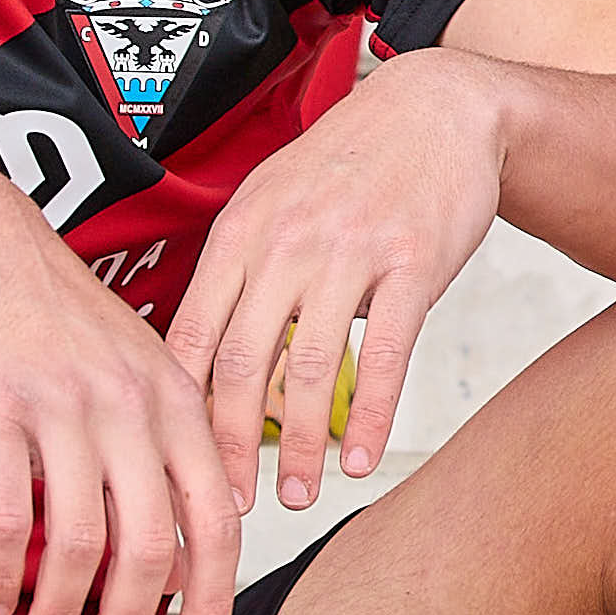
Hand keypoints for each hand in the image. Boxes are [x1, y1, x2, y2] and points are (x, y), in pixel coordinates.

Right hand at [0, 163, 243, 614]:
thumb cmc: (51, 317)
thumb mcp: (132, 370)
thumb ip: (163, 454)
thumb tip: (178, 562)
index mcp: (176, 400)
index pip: (215, 521)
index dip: (210, 598)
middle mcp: (131, 406)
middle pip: (152, 546)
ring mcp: (64, 407)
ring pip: (80, 543)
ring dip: (61, 611)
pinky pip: (5, 519)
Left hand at [165, 42, 511, 519]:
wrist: (436, 108)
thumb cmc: (349, 165)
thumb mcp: (272, 200)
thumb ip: (237, 274)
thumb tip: (197, 360)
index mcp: (240, 232)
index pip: (194, 337)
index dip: (182, 413)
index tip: (179, 467)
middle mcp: (285, 242)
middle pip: (244, 363)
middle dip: (231, 447)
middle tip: (230, 506)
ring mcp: (349, 252)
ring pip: (311, 368)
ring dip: (301, 445)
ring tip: (297, 496)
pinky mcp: (411, 263)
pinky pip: (387, 354)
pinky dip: (370, 416)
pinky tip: (362, 459)